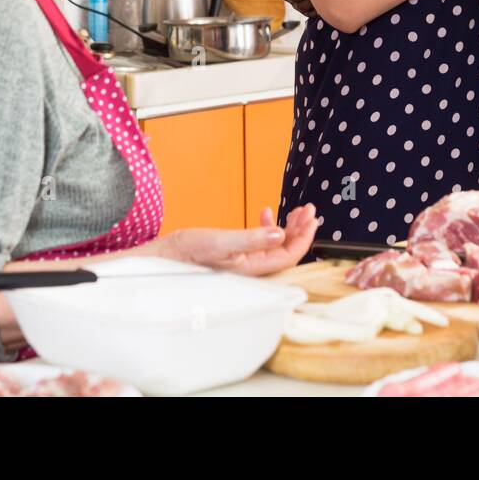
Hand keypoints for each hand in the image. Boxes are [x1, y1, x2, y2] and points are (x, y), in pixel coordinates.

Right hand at [168, 203, 316, 275]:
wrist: (166, 256)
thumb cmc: (190, 252)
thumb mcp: (222, 242)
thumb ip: (252, 239)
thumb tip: (280, 233)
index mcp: (252, 268)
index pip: (288, 256)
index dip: (304, 238)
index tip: (312, 218)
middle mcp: (252, 267)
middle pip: (286, 250)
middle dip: (300, 230)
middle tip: (309, 210)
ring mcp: (245, 261)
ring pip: (275, 244)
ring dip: (287, 226)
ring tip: (296, 211)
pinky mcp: (237, 253)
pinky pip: (260, 241)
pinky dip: (267, 226)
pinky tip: (265, 212)